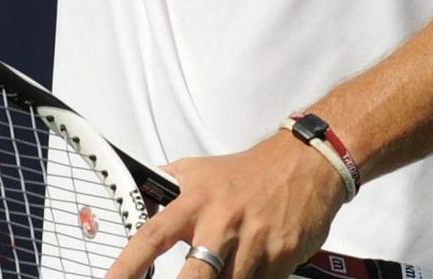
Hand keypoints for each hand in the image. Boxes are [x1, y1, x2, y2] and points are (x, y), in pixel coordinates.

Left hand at [104, 133, 348, 278]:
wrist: (304, 165)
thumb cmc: (245, 174)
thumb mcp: (196, 172)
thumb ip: (163, 190)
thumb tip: (132, 202)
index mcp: (194, 203)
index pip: (152, 237)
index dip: (128, 265)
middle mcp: (221, 224)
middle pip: (195, 275)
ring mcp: (253, 243)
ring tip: (228, 261)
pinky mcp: (281, 257)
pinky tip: (252, 265)